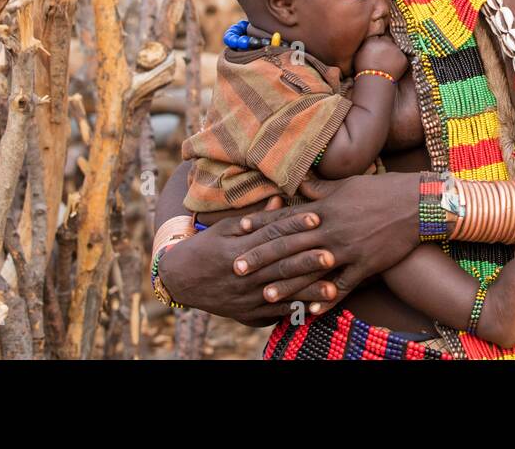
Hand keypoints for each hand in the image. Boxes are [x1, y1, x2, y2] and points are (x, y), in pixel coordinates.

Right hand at [156, 195, 339, 324]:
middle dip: (307, 260)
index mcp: (237, 249)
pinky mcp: (248, 314)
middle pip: (280, 265)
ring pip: (282, 293)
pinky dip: (296, 310)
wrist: (180, 281)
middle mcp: (243, 274)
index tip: (317, 217)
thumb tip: (280, 200)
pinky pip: (275, 313)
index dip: (294, 226)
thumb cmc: (205, 248)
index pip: (271, 235)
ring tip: (334, 287)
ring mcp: (246, 297)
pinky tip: (317, 307)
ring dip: (309, 291)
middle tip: (333, 254)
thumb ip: (255, 218)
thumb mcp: (225, 228)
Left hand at [227, 172, 420, 314]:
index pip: (286, 217)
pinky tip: (310, 311)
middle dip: (261, 258)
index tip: (238, 231)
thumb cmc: (380, 190)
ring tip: (264, 295)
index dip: (261, 224)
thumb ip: (319, 188)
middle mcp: (331, 229)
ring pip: (310, 270)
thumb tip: (297, 182)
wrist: (416, 204)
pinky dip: (326, 300)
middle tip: (236, 268)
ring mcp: (347, 250)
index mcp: (324, 208)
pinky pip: (343, 287)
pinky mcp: (365, 265)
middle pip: (289, 245)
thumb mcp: (347, 184)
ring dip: (287, 284)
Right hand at [353, 34, 408, 78]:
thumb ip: (367, 45)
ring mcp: (396, 50)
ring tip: (387, 64)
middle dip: (386, 46)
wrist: (374, 82)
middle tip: (383, 57)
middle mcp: (386, 42)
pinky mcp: (403, 58)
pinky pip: (402, 57)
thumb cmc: (364, 70)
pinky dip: (399, 62)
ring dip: (393, 53)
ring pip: (396, 48)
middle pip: (388, 40)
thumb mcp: (359, 54)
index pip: (379, 37)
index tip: (377, 50)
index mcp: (374, 40)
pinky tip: (393, 69)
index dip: (378, 43)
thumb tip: (371, 41)